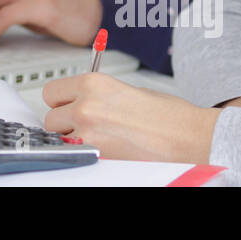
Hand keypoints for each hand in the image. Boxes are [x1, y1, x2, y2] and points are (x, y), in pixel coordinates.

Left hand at [43, 72, 219, 163]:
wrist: (189, 137)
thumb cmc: (167, 116)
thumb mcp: (125, 90)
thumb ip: (96, 94)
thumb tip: (79, 100)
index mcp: (93, 84)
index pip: (52, 92)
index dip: (60, 100)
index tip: (66, 105)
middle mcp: (86, 106)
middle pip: (51, 117)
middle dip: (64, 122)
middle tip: (83, 125)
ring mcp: (89, 133)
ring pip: (61, 139)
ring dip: (73, 139)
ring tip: (98, 138)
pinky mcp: (97, 155)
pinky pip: (77, 154)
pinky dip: (86, 153)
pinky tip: (105, 149)